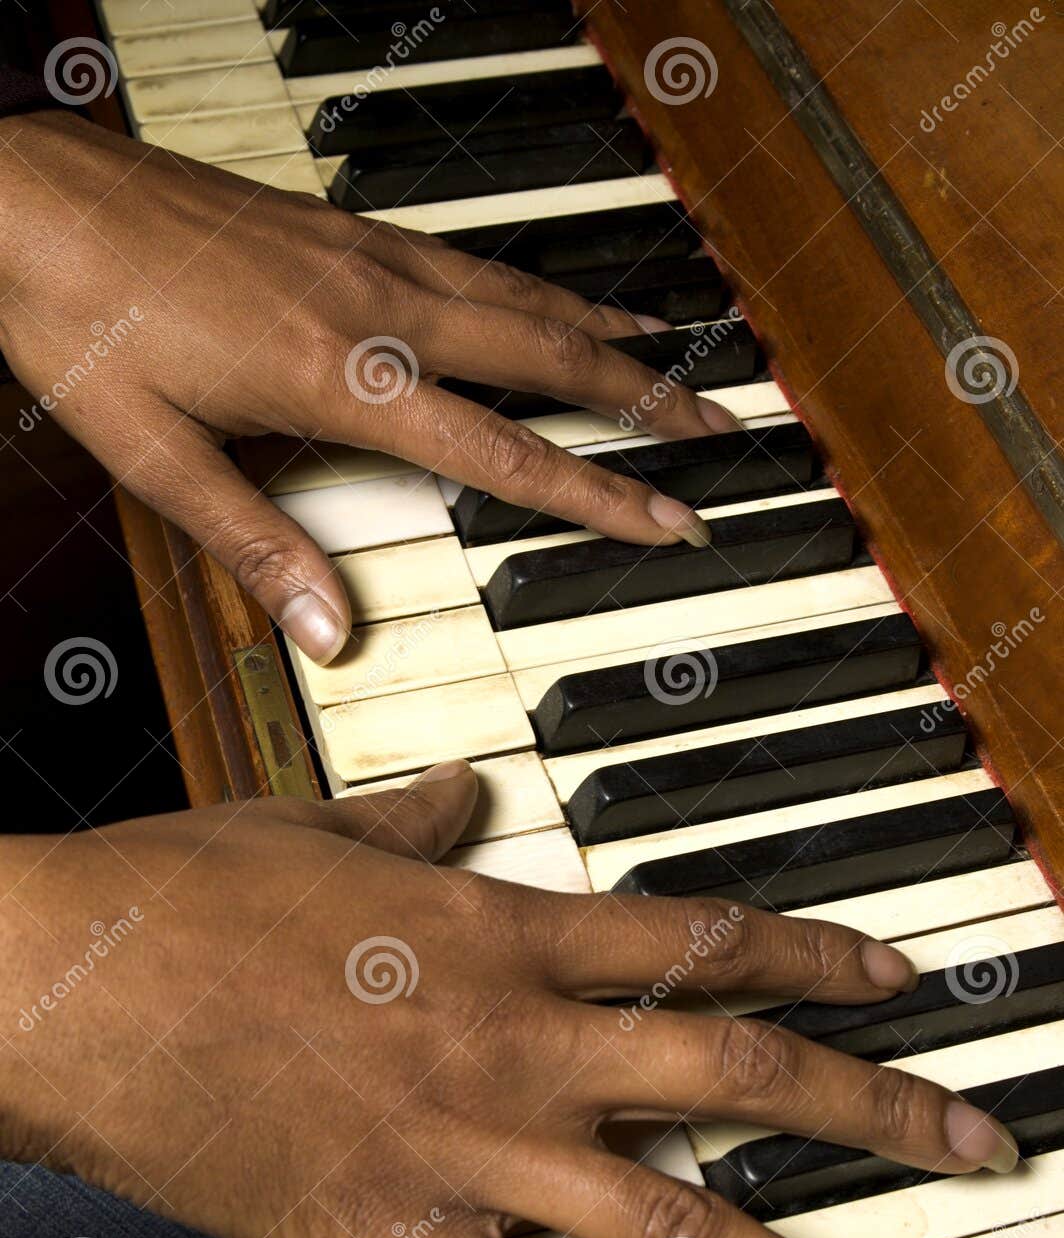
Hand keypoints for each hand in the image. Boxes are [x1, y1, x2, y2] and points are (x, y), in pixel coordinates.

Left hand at [0, 111, 728, 663]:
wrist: (25, 191)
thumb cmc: (80, 316)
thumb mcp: (155, 456)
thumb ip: (254, 546)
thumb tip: (328, 633)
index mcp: (340, 376)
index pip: (505, 451)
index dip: (600, 493)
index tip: (676, 515)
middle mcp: (375, 307)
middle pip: (546, 356)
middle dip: (645, 398)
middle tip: (721, 425)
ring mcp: (364, 254)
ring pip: (519, 293)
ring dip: (603, 331)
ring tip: (672, 353)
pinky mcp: (340, 227)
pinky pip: (470, 258)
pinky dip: (533, 283)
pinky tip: (548, 294)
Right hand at [1, 766, 1017, 1237]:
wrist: (72, 982)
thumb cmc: (184, 894)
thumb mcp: (308, 828)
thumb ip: (410, 819)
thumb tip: (460, 794)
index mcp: (501, 929)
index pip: (704, 937)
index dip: (819, 957)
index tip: (902, 982)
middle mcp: (515, 1038)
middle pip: (738, 1078)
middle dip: (879, 1114)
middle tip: (981, 1151)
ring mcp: (468, 1145)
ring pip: (675, 1225)